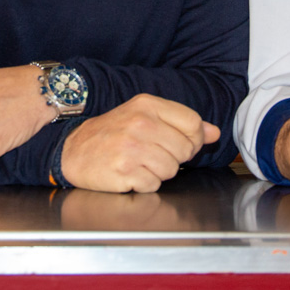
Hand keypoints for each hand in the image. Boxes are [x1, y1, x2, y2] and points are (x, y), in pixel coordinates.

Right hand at [60, 93, 218, 192]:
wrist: (74, 150)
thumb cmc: (113, 133)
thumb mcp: (146, 116)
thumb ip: (182, 123)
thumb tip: (214, 133)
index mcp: (148, 105)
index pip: (193, 123)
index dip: (193, 139)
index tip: (180, 144)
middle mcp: (140, 123)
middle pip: (185, 149)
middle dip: (175, 158)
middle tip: (154, 154)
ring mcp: (131, 148)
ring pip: (172, 169)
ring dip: (159, 172)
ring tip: (141, 163)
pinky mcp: (124, 171)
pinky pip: (154, 184)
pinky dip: (145, 183)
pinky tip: (131, 173)